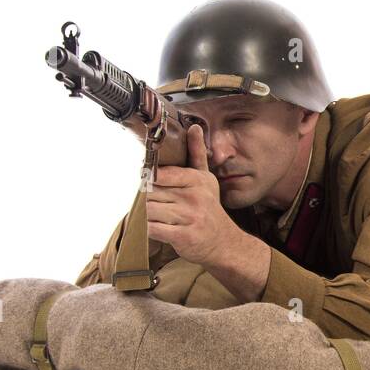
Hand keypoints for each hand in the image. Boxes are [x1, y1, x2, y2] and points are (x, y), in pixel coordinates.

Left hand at [145, 123, 240, 267]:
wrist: (223, 241)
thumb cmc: (209, 208)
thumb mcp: (206, 179)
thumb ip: (196, 153)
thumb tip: (194, 127)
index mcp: (197, 180)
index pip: (161, 175)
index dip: (149, 179)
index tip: (148, 181)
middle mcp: (194, 197)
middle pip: (152, 193)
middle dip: (147, 199)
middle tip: (152, 203)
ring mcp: (190, 217)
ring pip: (150, 210)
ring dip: (146, 215)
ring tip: (154, 216)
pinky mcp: (183, 236)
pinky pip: (153, 229)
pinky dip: (148, 229)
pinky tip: (154, 228)